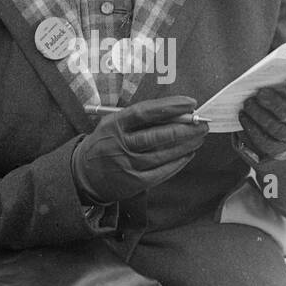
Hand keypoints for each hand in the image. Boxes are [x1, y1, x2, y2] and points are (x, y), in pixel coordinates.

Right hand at [72, 96, 208, 203]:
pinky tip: (188, 154)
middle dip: (184, 128)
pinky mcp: (134, 182)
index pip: (145, 112)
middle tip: (201, 123)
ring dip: (185, 145)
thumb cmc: (106, 143)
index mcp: (114, 124)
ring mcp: (127, 165)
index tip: (190, 103)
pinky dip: (178, 163)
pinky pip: (162, 172)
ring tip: (199, 137)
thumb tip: (176, 113)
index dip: (170, 107)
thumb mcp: (114, 124)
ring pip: (163, 154)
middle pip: (158, 135)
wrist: (84, 174)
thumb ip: (139, 119)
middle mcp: (120, 144)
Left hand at [237, 78, 285, 164]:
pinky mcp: (278, 150)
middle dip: (276, 104)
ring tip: (248, 102)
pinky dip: (252, 129)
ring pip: (277, 130)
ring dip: (260, 115)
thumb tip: (267, 67)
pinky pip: (265, 142)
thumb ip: (285, 76)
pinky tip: (243, 116)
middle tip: (260, 92)